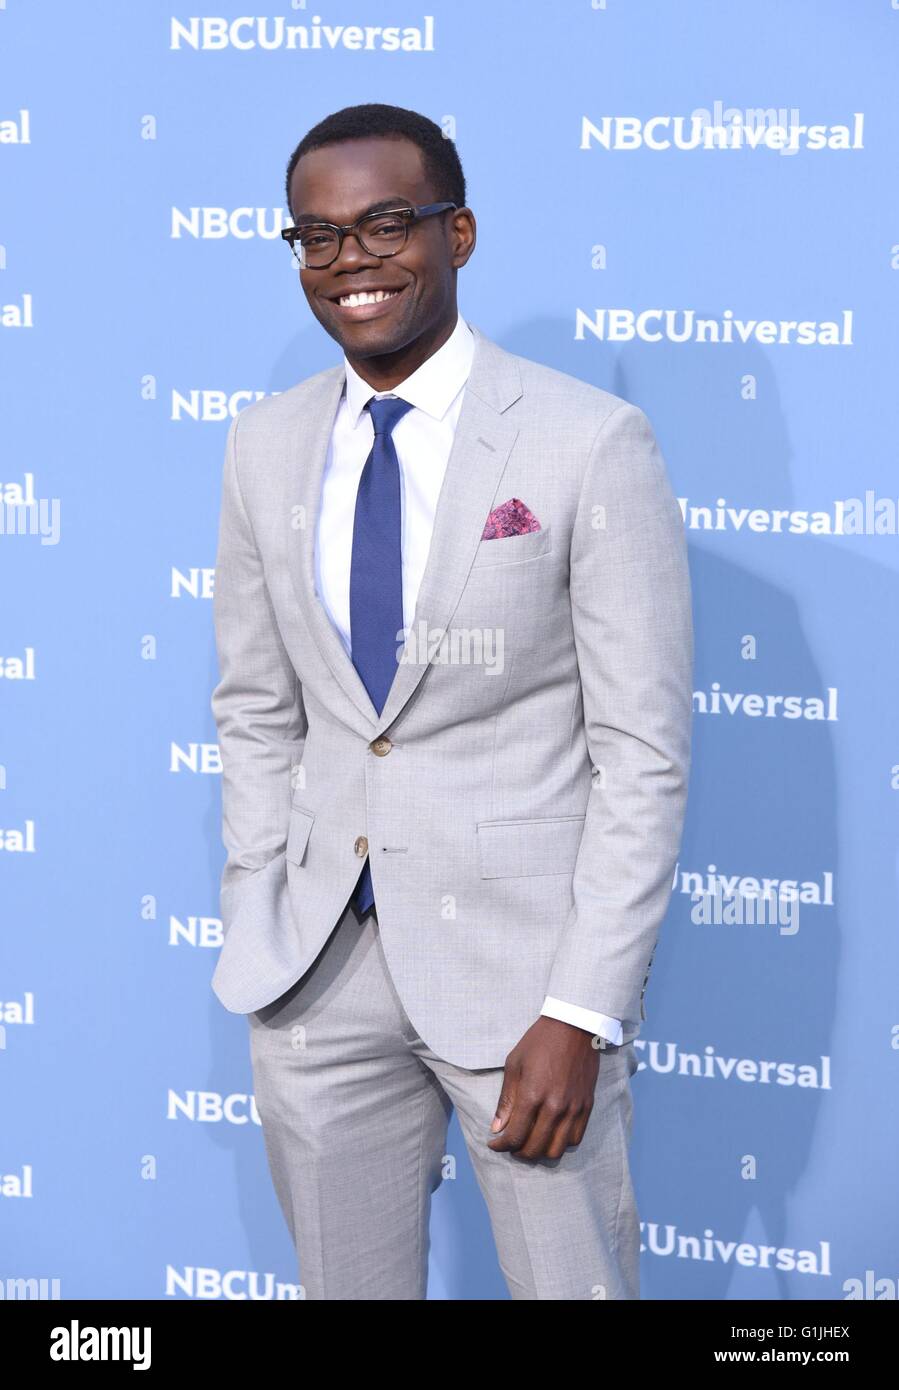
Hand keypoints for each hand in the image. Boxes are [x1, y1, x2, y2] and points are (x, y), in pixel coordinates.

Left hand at [488, 1015, 600, 1160]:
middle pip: (535, 1148)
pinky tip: (550, 1134)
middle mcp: (555, 1106)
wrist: (573, 1025)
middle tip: (510, 1145)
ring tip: (530, 1142)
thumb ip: (506, 1100)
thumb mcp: (514, 1065)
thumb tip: (497, 1128)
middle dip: (518, 1152)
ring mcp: (573, 1108)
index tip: (494, 1144)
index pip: (515, 1136)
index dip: (500, 1145)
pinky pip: (575, 1138)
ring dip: (540, 1152)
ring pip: (556, 1150)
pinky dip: (560, 1143)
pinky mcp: (587, 1106)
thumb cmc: (539, 1042)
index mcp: (532, 1095)